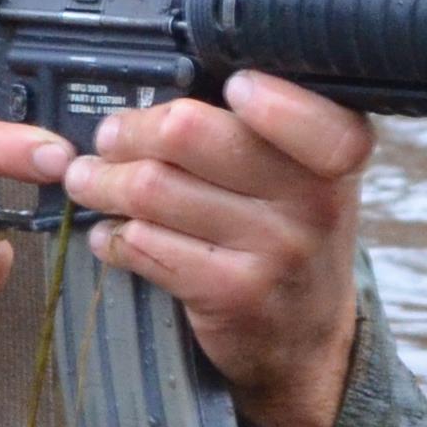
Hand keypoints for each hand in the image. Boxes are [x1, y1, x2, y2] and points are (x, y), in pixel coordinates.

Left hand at [62, 76, 370, 426]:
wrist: (305, 336)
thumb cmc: (290, 235)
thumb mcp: (307, 176)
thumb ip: (257, 130)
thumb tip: (154, 95)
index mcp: (337, 156)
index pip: (304, 113)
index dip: (264, 97)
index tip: (230, 89)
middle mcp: (314, 200)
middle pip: (189, 133)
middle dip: (131, 131)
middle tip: (110, 137)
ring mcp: (275, 250)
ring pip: (151, 189)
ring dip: (102, 182)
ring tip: (89, 180)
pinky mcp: (232, 292)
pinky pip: (144, 245)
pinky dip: (113, 235)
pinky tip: (112, 233)